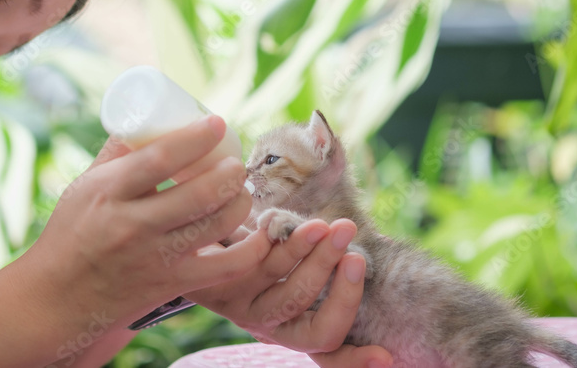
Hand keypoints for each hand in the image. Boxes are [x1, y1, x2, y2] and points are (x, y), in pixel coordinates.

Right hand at [23, 115, 270, 325]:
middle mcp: (132, 224)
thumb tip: (145, 117)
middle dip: (230, 172)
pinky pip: (224, 269)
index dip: (196, 137)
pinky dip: (249, 251)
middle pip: (200, 193)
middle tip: (236, 163)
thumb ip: (117, 153)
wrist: (57, 298)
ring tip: (241, 191)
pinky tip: (256, 235)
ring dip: (240, 202)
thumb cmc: (70, 233)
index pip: (161, 158)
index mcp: (109, 191)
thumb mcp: (84, 185)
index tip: (218, 123)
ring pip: (216, 226)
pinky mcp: (171, 285)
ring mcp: (154, 258)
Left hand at [186, 219, 392, 367]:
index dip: (357, 362)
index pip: (328, 355)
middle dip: (343, 293)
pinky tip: (298, 223)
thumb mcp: (284, 263)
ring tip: (332, 228)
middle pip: (317, 330)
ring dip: (315, 258)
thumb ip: (316, 262)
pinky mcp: (223, 282)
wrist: (190, 235)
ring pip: (289, 292)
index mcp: (291, 328)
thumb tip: (356, 241)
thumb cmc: (252, 247)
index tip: (387, 358)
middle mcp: (270, 326)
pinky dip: (285, 240)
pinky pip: (261, 263)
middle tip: (357, 256)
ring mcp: (245, 307)